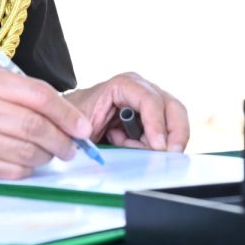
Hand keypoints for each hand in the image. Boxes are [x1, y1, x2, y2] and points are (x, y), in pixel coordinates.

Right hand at [0, 67, 93, 179]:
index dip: (66, 114)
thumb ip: (11, 90)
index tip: (82, 126)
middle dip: (63, 140)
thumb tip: (57, 110)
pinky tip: (28, 163)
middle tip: (73, 146)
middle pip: (36, 127)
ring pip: (27, 152)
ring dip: (47, 157)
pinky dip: (27, 169)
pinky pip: (11, 170)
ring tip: (52, 154)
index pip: (38, 96)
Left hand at [66, 73, 189, 152]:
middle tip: (170, 155)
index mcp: (122, 85)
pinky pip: (167, 135)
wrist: (70, 123)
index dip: (156, 123)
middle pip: (172, 107)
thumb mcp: (80, 130)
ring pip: (174, 123)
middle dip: (175, 133)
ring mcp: (151, 104)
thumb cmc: (73, 122)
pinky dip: (156, 146)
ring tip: (128, 148)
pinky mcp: (154, 120)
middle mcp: (142, 90)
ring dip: (160, 142)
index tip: (158, 146)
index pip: (148, 99)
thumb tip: (122, 159)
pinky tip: (131, 147)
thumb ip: (98, 143)